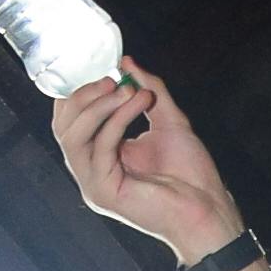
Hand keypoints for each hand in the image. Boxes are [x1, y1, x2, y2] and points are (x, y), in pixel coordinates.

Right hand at [51, 64, 248, 269]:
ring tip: (129, 89)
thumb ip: (147, 89)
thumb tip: (127, 61)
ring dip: (101, 105)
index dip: (78, 91)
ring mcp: (93, 182)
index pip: (69, 119)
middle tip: (114, 78)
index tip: (102, 69)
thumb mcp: (167, 119)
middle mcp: (90, 170)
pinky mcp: (103, 191)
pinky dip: (118, 119)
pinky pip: (100, 146)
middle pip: (63, 125)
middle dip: (86, 95)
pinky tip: (139, 103)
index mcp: (100, 156)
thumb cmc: (191, 174)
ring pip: (74, 135)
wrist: (207, 208)